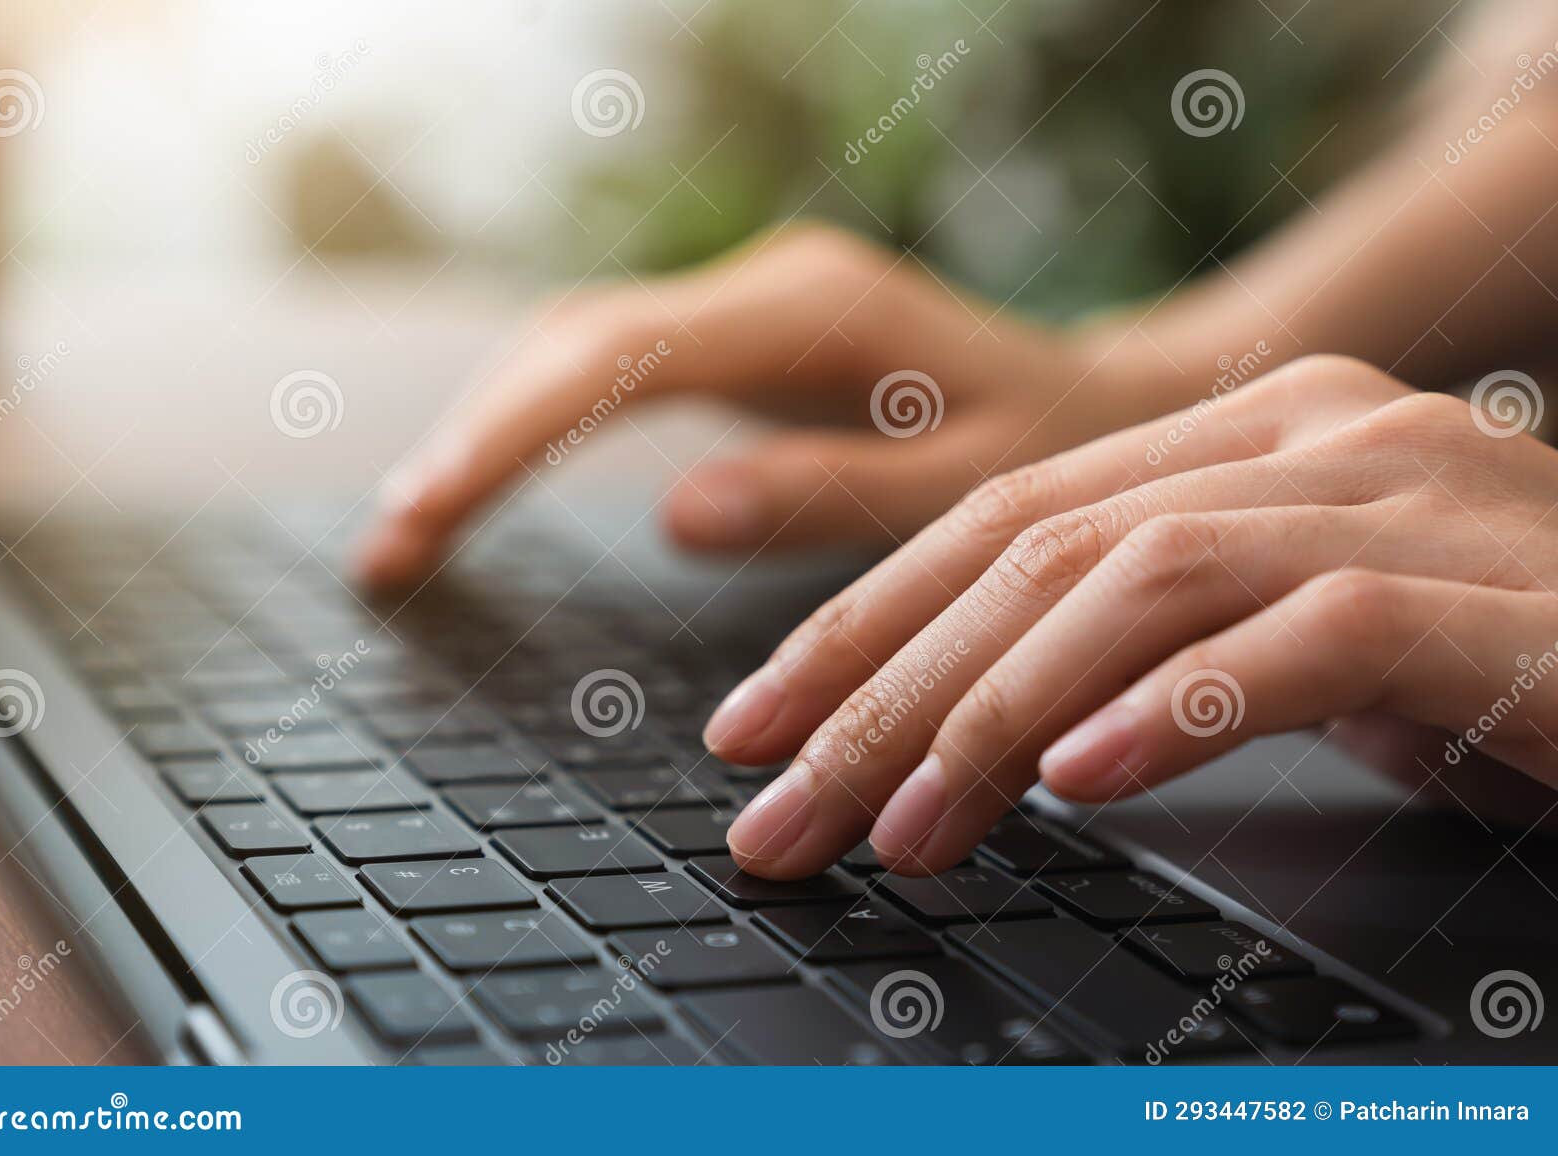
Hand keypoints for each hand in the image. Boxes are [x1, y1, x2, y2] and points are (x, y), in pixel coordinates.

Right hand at [355, 225, 1158, 586]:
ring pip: (576, 347)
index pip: (617, 356)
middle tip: (391, 549)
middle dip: (472, 438)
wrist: (1103, 403)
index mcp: (814, 312)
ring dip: (487, 428)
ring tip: (411, 531)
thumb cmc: (1054, 456)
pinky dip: (536, 425)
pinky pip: (609, 369)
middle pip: (575, 342)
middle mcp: (768, 286)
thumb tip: (669, 511)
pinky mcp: (742, 339)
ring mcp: (749, 306)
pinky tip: (489, 479)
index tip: (427, 511)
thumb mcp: (968, 490)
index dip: (509, 433)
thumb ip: (826, 494)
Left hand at [710, 355, 1557, 877]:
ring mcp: (1406, 500)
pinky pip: (1307, 636)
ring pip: (1139, 578)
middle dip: (884, 690)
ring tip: (904, 823)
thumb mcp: (1292, 643)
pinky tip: (1082, 778)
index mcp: (1248, 434)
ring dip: (995, 710)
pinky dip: (1181, 706)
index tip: (757, 726)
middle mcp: (1314, 437)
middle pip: (1037, 550)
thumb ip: (1154, 649)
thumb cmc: (1495, 663)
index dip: (861, 625)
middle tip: (783, 807)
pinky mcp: (1490, 598)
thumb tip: (990, 743)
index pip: (1002, 520)